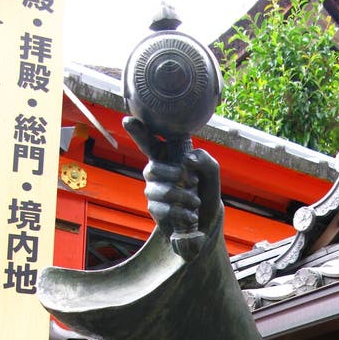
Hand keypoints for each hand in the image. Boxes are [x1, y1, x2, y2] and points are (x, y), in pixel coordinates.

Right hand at [123, 116, 222, 252]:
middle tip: (194, 181)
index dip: (138, 131)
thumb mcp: (211, 171)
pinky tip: (191, 215)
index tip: (128, 120)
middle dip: (175, 176)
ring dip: (182, 196)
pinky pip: (160, 208)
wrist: (207, 219)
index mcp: (167, 156)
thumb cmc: (206, 189)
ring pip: (158, 190)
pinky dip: (180, 212)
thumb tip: (186, 160)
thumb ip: (204, 159)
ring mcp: (153, 190)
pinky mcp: (154, 209)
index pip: (149, 141)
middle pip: (152, 169)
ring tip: (196, 201)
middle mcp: (156, 170)